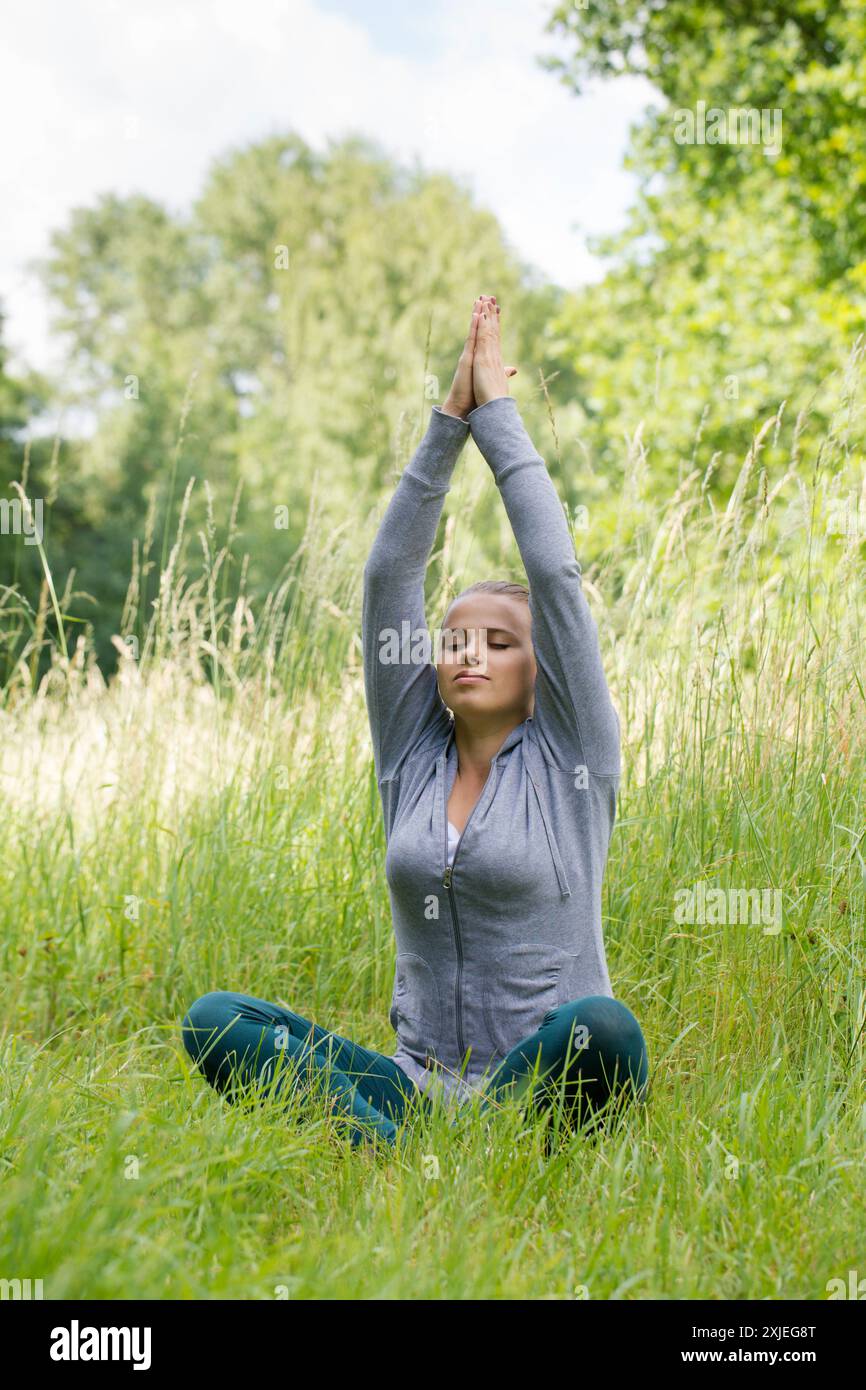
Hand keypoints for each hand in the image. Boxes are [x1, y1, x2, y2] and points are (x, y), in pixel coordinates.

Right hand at [441, 296, 516, 418]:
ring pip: (474, 331)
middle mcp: (473, 353)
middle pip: (480, 329)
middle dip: (484, 312)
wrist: (463, 407)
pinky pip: (470, 340)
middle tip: (487, 295)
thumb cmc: (475, 396)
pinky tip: (476, 316)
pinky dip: (473, 328)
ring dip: (477, 314)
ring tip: (480, 299)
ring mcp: (469, 355)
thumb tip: (512, 369)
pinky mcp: (465, 359)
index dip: (493, 322)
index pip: (488, 336)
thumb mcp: (492, 379)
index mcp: (481, 357)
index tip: (498, 308)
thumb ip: (502, 372)